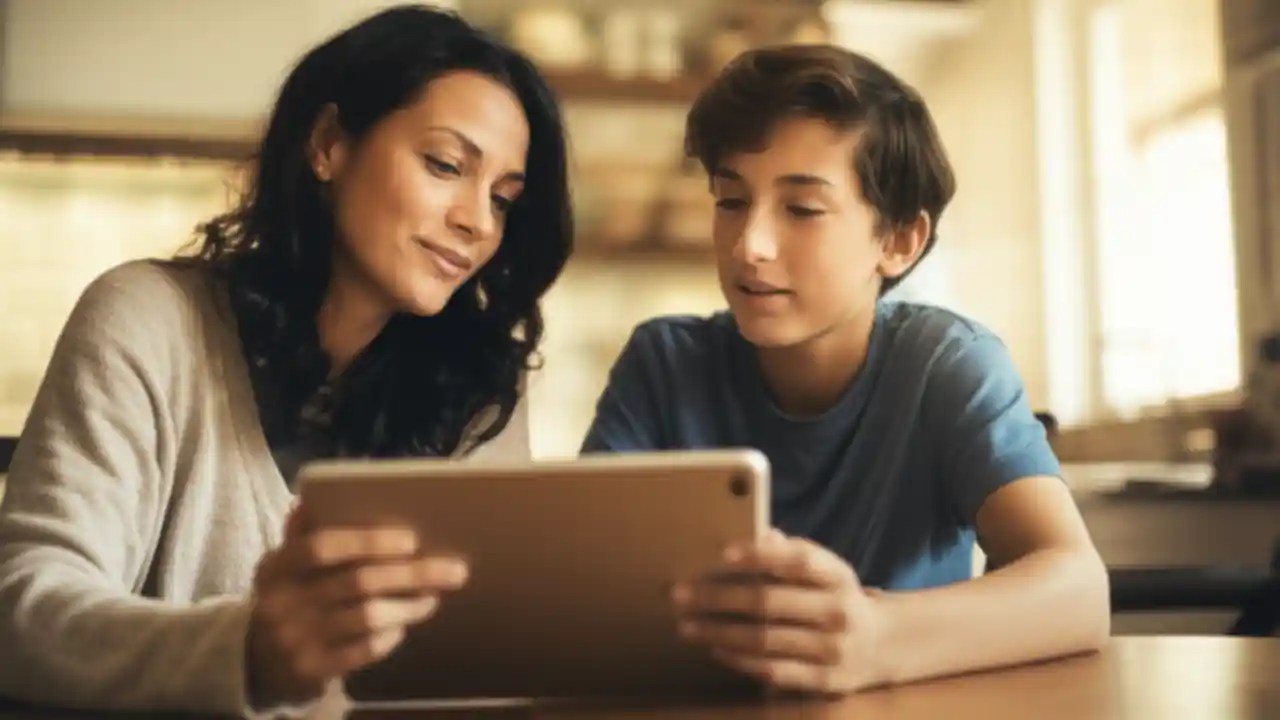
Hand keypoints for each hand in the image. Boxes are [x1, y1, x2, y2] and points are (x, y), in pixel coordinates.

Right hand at [246, 505, 467, 707]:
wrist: (258, 663)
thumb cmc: (288, 599)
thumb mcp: (285, 566)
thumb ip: (305, 533)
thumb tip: (324, 493)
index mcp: (275, 567)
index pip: (320, 547)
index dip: (367, 541)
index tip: (411, 539)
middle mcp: (282, 603)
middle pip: (358, 582)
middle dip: (412, 574)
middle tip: (454, 569)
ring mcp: (296, 640)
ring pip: (367, 617)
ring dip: (409, 605)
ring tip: (432, 597)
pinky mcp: (312, 670)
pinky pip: (364, 649)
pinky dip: (390, 635)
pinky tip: (403, 625)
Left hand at [672, 529, 888, 694]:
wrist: (882, 645)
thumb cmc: (834, 597)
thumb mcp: (824, 570)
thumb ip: (791, 553)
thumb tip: (762, 535)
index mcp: (838, 575)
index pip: (799, 560)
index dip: (761, 556)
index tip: (723, 553)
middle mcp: (839, 611)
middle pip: (770, 602)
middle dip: (719, 597)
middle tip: (680, 594)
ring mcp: (833, 649)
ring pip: (766, 639)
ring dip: (719, 631)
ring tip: (687, 625)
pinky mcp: (825, 681)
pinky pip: (774, 670)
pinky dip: (740, 660)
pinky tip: (715, 649)